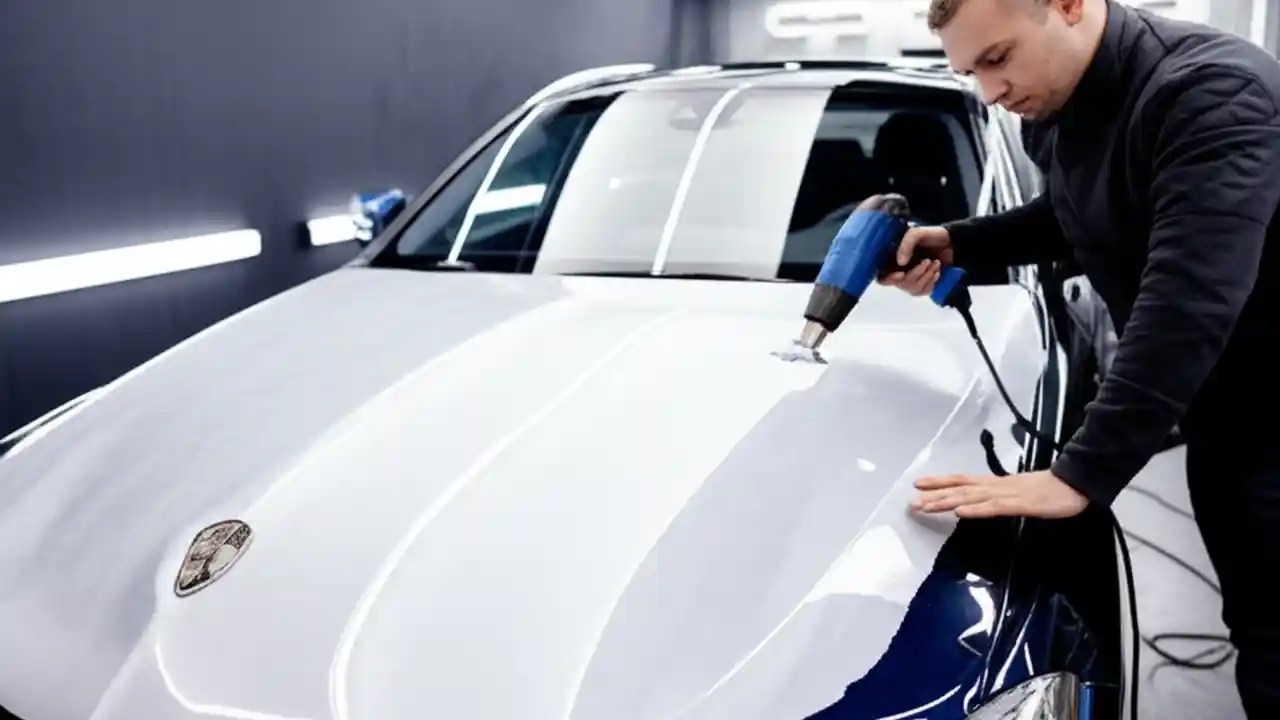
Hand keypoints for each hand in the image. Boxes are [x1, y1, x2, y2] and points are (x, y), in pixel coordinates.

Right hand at [878, 226, 953, 296]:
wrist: (952, 242)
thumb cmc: (932, 236)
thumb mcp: (916, 234)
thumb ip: (906, 245)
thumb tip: (900, 263)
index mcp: (893, 259)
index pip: (882, 276)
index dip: (889, 279)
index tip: (901, 274)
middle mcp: (900, 270)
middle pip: (900, 284)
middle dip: (916, 274)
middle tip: (927, 261)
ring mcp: (912, 279)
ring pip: (912, 289)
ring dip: (926, 277)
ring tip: (936, 263)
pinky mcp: (923, 284)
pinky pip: (923, 292)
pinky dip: (931, 283)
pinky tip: (937, 272)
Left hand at [909, 469, 1088, 518]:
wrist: (1077, 482)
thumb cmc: (1051, 490)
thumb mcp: (1020, 495)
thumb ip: (1001, 498)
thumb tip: (981, 504)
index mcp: (996, 484)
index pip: (962, 481)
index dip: (939, 482)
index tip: (918, 484)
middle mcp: (996, 486)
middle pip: (960, 488)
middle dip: (934, 495)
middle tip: (911, 502)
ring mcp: (1007, 493)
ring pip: (971, 497)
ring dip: (946, 502)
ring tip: (925, 506)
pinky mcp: (1021, 503)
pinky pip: (994, 507)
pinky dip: (976, 509)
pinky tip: (960, 512)